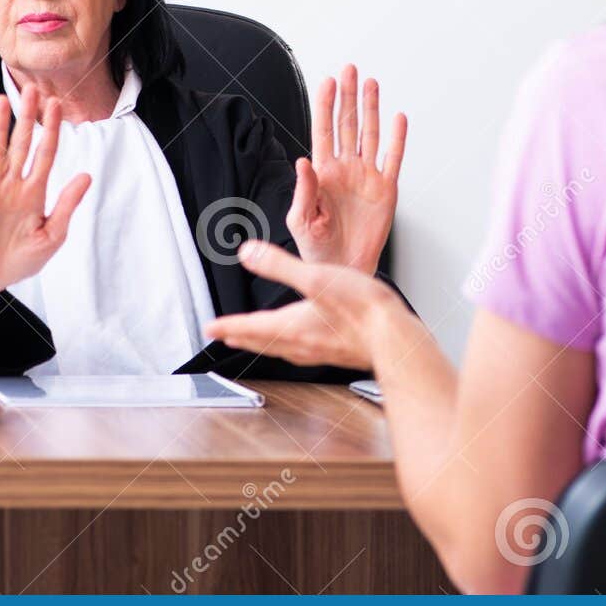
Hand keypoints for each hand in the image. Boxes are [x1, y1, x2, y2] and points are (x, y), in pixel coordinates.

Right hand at [0, 86, 91, 322]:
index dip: (51, 130)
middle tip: (32, 90)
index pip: (46, 153)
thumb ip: (67, 205)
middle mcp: (13, 186)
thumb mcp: (52, 236)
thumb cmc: (23, 258)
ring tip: (2, 102)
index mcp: (35, 192)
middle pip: (21, 145)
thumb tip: (86, 175)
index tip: (57, 104)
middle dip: (27, 118)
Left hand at [205, 239, 401, 369]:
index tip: (210, 328)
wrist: (396, 337)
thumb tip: (248, 253)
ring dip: (263, 343)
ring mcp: (320, 351)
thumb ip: (279, 265)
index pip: (250, 326)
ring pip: (281, 348)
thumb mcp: (315, 278)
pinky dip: (288, 346)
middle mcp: (302, 343)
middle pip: (262, 341)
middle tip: (224, 336)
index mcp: (292, 326)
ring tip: (254, 340)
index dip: (228, 325)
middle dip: (242, 337)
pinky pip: (302, 352)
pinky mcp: (336, 352)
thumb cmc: (361, 309)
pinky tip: (300, 342)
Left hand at [286, 64, 406, 274]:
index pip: (322, 130)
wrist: (343, 270)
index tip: (327, 80)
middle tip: (350, 69)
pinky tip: (398, 118)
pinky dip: (397, 138)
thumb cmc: (316, 248)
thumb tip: (302, 160)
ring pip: (370, 134)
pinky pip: (393, 158)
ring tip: (371, 83)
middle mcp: (345, 169)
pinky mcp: (386, 190)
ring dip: (371, 109)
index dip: (325, 105)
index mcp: (322, 173)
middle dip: (348, 96)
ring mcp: (366, 177)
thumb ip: (304, 190)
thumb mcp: (302, 220)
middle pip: (347, 124)